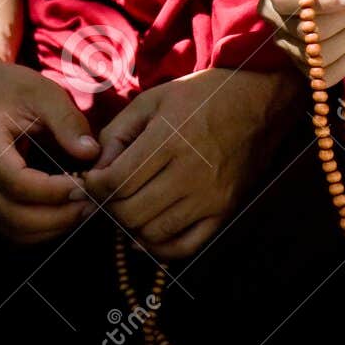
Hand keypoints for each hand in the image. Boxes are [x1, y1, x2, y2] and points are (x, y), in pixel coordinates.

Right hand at [0, 46, 98, 244]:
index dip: (54, 191)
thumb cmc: (9, 87)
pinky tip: (63, 211)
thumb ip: (67, 121)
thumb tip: (92, 154)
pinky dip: (40, 229)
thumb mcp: (41, 91)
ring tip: (81, 209)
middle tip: (91, 204)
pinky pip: (10, 229)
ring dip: (51, 228)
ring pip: (13, 230)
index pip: (17, 183)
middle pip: (14, 216)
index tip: (87, 184)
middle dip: (58, 217)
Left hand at [83, 67, 297, 259]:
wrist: (253, 101)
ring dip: (131, 227)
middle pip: (133, 211)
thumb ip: (117, 134)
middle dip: (110, 207)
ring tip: (126, 209)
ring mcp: (210, 197)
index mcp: (169, 140)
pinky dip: (161, 247)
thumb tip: (97, 169)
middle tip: (106, 196)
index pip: (118, 181)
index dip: (95, 186)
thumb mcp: (151, 101)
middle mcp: (190, 173)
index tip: (91, 181)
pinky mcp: (225, 211)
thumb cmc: (198, 97)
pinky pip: (187, 246)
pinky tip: (147, 235)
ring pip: (155, 232)